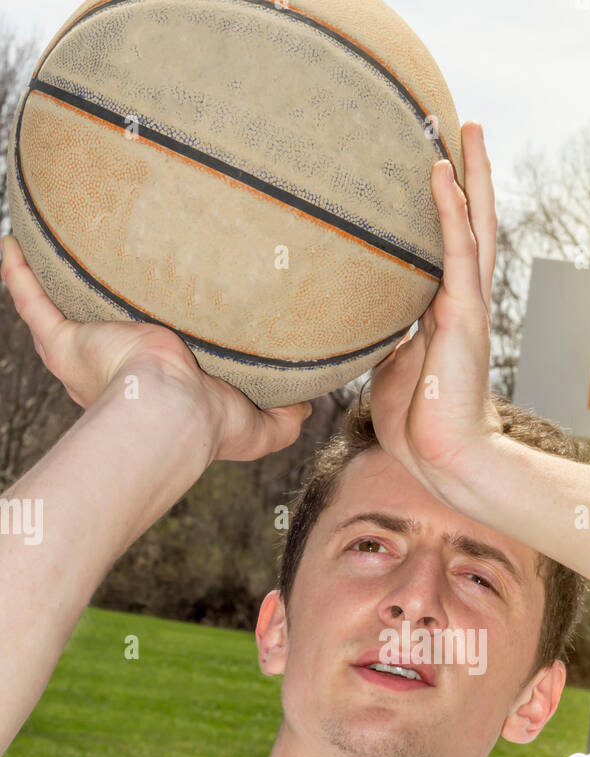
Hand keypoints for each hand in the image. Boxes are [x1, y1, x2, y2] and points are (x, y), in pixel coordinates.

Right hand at [0, 234, 312, 461]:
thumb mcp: (258, 428)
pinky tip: (11, 244)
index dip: (153, 347)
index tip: (163, 321)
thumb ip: (284, 418)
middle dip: (99, 310)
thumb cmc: (208, 425)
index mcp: (155, 388)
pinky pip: (33, 302)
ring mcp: (88, 354)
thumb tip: (307, 407)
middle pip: (104, 333)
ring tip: (52, 245)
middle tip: (106, 270)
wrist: (169, 411)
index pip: (152, 363)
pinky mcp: (66, 341)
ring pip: (62, 314)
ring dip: (52, 284)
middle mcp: (115, 372)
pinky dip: (18, 275)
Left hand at [368, 122, 502, 500]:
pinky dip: (451, 210)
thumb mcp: (389, 371)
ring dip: (471, 177)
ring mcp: (468, 306)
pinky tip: (442, 174)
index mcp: (443, 313)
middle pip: (470, 225)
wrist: (444, 458)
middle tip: (463, 128)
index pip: (446, 248)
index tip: (437, 168)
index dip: (445, 209)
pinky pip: (459, 252)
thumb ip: (380, 340)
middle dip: (469, 177)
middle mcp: (461, 302)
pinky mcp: (465, 316)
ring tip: (466, 131)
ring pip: (475, 227)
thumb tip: (351, 325)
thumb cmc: (418, 425)